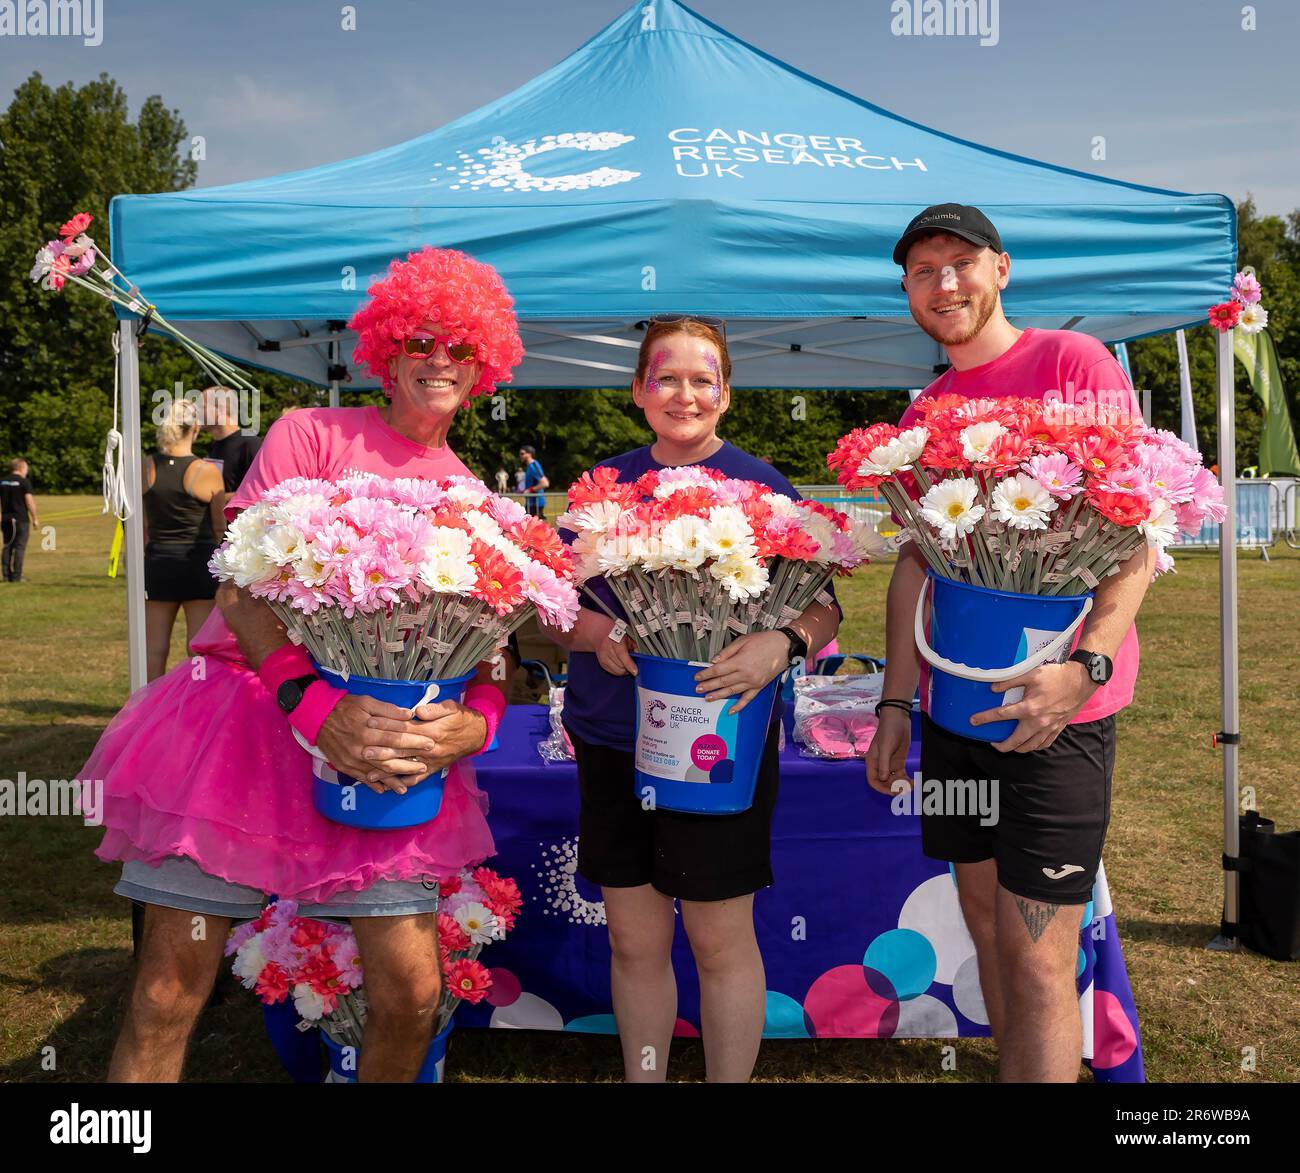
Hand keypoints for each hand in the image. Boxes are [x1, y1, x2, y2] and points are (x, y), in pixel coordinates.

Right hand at [315, 694, 432, 794]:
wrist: (316, 716)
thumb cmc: (343, 707)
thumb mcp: (367, 702)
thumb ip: (388, 710)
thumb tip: (409, 715)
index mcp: (368, 730)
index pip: (397, 738)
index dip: (415, 742)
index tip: (430, 743)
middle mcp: (361, 747)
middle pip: (390, 758)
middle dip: (409, 764)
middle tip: (424, 766)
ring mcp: (352, 759)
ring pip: (377, 772)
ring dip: (392, 780)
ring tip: (406, 786)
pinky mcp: (344, 765)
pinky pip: (361, 777)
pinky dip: (373, 784)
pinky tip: (383, 789)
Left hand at [359, 701, 489, 791]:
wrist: (477, 735)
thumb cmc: (462, 718)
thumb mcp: (451, 707)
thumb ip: (434, 709)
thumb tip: (418, 711)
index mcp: (432, 731)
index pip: (405, 729)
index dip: (387, 726)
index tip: (370, 723)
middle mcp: (430, 749)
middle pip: (402, 751)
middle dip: (381, 752)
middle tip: (363, 752)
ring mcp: (431, 761)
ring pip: (406, 768)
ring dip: (387, 772)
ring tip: (369, 775)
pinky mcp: (433, 769)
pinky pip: (417, 779)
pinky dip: (403, 784)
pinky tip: (389, 787)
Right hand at [587, 612, 638, 676]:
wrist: (600, 633)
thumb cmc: (616, 632)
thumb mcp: (627, 635)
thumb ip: (635, 645)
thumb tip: (640, 655)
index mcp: (614, 638)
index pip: (621, 654)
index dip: (629, 663)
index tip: (635, 671)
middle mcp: (606, 648)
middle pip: (620, 664)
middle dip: (628, 667)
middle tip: (633, 664)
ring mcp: (603, 656)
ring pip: (617, 670)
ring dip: (624, 670)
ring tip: (627, 664)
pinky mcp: (601, 663)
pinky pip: (612, 672)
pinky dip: (618, 671)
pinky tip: (621, 664)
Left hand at [693, 631, 788, 713]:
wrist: (784, 647)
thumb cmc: (764, 641)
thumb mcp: (743, 641)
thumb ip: (727, 652)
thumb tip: (714, 661)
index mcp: (740, 662)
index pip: (718, 670)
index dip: (706, 674)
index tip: (697, 677)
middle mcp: (746, 674)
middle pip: (722, 682)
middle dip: (708, 686)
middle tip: (698, 689)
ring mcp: (753, 682)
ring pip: (732, 691)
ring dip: (718, 695)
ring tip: (707, 698)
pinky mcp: (759, 687)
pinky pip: (747, 699)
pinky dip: (739, 706)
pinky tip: (730, 710)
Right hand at [866, 707, 911, 794]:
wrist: (898, 719)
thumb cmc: (888, 731)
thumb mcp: (885, 747)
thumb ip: (884, 763)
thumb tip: (883, 779)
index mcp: (872, 762)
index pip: (873, 780)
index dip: (881, 788)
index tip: (892, 792)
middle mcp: (880, 765)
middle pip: (884, 782)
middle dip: (893, 788)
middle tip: (904, 791)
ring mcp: (890, 764)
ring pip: (894, 780)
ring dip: (901, 785)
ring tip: (911, 787)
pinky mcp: (899, 762)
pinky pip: (902, 775)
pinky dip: (907, 780)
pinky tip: (914, 782)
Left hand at [969, 661, 1097, 752]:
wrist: (1081, 681)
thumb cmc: (1056, 676)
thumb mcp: (1030, 674)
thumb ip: (1010, 681)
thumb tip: (993, 688)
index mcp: (1029, 708)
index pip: (1001, 715)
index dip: (985, 718)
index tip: (973, 721)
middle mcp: (1038, 722)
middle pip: (1015, 741)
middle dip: (1002, 746)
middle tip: (993, 744)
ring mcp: (1049, 727)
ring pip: (1030, 746)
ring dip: (1018, 749)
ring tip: (1009, 746)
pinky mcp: (1058, 729)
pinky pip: (1044, 744)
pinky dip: (1035, 746)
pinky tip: (1029, 744)